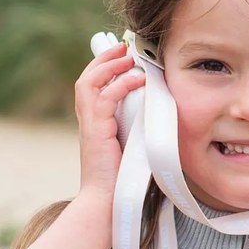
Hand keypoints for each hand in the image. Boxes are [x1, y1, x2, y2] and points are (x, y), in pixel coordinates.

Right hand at [74, 42, 145, 200]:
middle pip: (87, 78)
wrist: (109, 202)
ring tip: (127, 55)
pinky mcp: (97, 131)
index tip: (123, 55)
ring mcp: (90, 125)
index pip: (93, 86)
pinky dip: (120, 85)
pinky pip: (104, 98)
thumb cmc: (124, 180)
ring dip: (108, 65)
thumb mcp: (134, 146)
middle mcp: (88, 120)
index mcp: (95, 123)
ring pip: (89, 82)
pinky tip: (138, 79)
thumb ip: (140, 127)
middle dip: (104, 59)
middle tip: (122, 46)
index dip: (104, 67)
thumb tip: (162, 112)